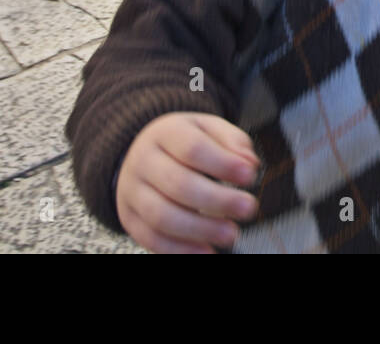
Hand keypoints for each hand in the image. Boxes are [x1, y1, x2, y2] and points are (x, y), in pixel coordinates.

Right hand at [117, 113, 259, 253]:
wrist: (143, 152)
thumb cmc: (186, 143)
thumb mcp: (210, 129)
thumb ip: (233, 142)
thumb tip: (248, 163)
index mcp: (166, 133)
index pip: (193, 148)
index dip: (223, 164)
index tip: (250, 176)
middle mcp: (143, 161)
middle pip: (178, 184)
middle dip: (217, 200)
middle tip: (248, 208)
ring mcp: (132, 191)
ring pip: (162, 216)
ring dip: (200, 230)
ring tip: (231, 235)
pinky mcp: (130, 218)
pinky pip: (151, 239)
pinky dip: (180, 250)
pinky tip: (207, 251)